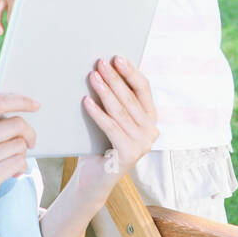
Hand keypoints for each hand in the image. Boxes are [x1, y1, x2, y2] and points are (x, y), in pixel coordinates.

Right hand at [0, 82, 38, 225]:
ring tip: (12, 160)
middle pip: (15, 124)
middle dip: (28, 132)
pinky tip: (12, 172)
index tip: (35, 105)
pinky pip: (18, 163)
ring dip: (22, 153)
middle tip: (29, 141)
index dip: (20, 101)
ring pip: (19, 145)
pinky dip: (20, 167)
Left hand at [74, 56, 158, 191]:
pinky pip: (110, 127)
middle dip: (114, 78)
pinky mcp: (129, 153)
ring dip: (104, 91)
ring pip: (120, 111)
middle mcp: (151, 131)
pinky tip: (86, 101)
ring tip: (92, 76)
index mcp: (150, 119)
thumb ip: (116, 101)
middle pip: (130, 98)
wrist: (93, 178)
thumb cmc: (100, 144)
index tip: (117, 58)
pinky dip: (97, 113)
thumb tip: (103, 70)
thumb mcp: (112, 119)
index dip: (131, 72)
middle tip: (100, 63)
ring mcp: (142, 143)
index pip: (144, 89)